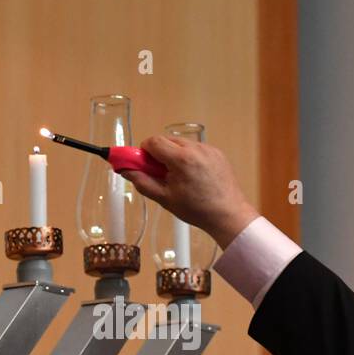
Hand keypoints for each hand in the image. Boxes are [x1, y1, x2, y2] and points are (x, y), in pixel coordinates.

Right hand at [120, 135, 258, 247]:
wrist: (228, 214)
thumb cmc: (197, 210)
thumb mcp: (164, 198)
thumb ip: (142, 182)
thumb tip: (125, 170)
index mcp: (181, 159)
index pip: (153, 141)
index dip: (144, 152)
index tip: (144, 165)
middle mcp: (196, 148)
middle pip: (166, 140)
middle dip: (159, 153)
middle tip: (160, 174)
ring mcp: (208, 149)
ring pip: (181, 143)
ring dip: (173, 154)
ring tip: (179, 177)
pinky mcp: (217, 153)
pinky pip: (195, 148)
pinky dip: (189, 157)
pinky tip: (193, 176)